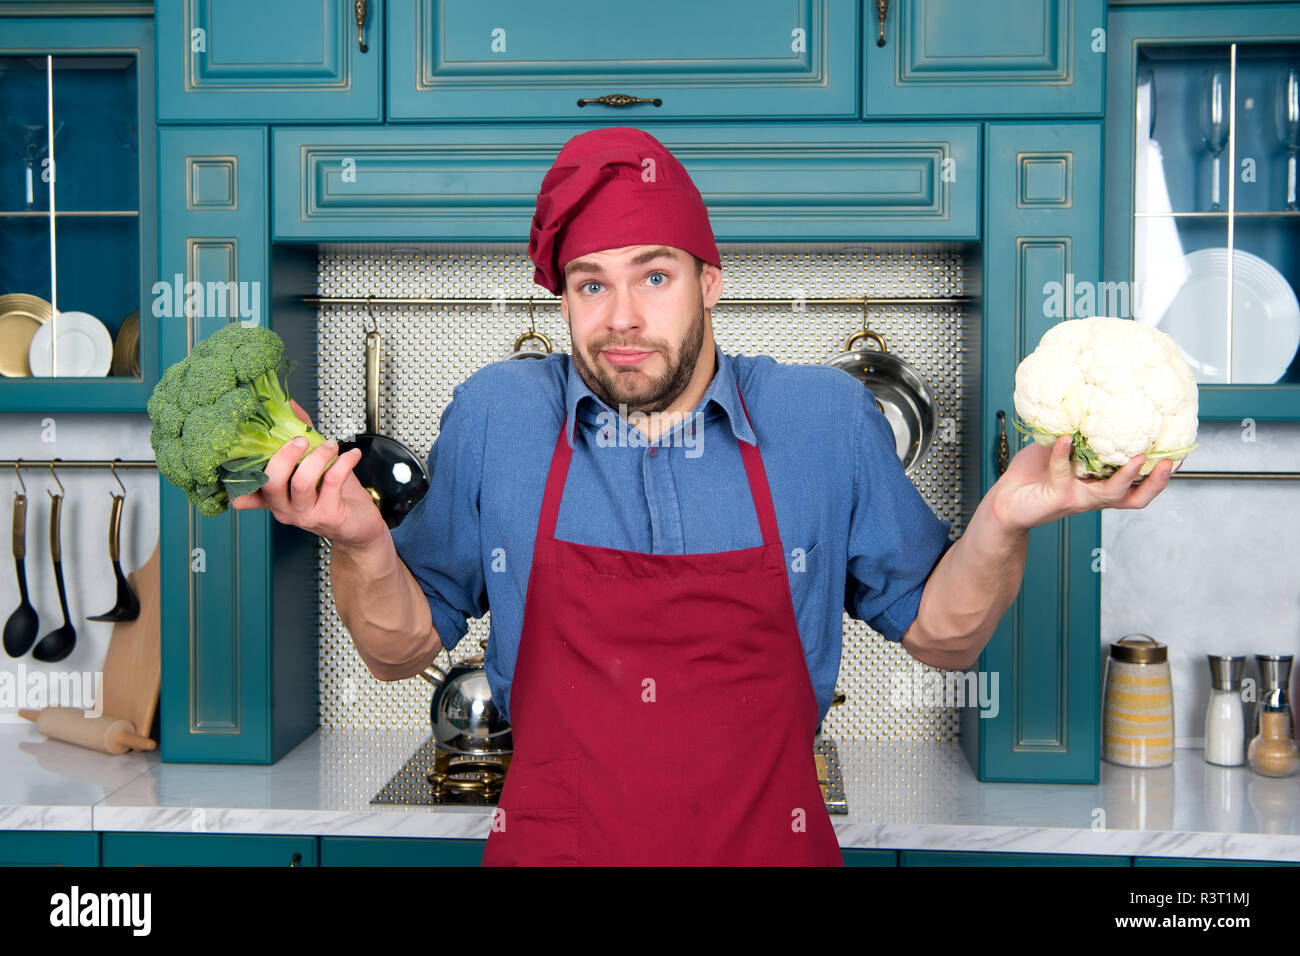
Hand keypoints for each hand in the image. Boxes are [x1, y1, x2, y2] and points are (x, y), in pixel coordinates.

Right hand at [229, 398, 387, 548]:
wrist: (360, 527)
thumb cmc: (335, 496)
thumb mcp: (313, 466)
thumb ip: (299, 437)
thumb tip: (289, 406)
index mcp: (275, 498)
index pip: (243, 495)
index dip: (239, 476)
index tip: (250, 446)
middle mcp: (285, 510)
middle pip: (270, 482)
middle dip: (285, 454)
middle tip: (302, 440)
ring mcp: (306, 515)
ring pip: (301, 482)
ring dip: (318, 455)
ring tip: (331, 445)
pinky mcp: (329, 516)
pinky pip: (332, 482)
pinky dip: (344, 462)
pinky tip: (351, 456)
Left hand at [990, 435, 1175, 534]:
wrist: (1006, 499)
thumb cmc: (1036, 474)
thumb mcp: (1063, 448)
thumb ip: (1079, 431)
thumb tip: (1091, 398)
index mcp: (1102, 485)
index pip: (1140, 484)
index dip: (1161, 474)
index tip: (1181, 452)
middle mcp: (1095, 495)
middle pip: (1137, 498)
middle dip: (1157, 482)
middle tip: (1172, 463)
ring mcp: (1079, 498)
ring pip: (1112, 494)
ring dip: (1126, 475)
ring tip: (1137, 456)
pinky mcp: (1058, 497)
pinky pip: (1064, 474)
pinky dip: (1064, 454)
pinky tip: (1065, 438)